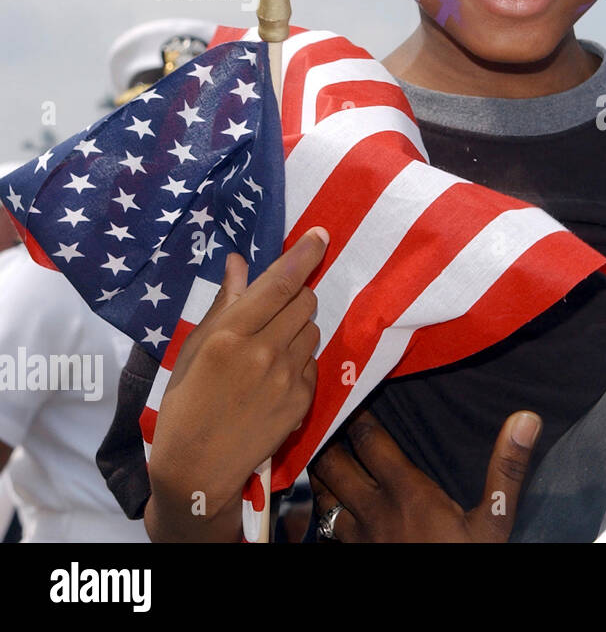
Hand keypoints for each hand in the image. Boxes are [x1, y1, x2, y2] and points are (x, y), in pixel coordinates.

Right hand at [144, 227, 328, 541]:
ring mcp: (288, 378)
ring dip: (297, 329)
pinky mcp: (303, 400)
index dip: (303, 255)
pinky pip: (312, 363)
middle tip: (273, 311)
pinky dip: (298, 361)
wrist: (198, 470)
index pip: (279, 284)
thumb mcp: (194, 351)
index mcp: (230, 336)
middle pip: (304, 301)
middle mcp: (264, 352)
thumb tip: (239, 263)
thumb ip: (225, 305)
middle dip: (294, 296)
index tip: (320, 234)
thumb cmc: (185, 406)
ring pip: (311, 330)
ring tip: (267, 351)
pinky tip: (272, 379)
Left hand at [309, 409, 539, 542]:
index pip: (370, 441)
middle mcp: (373, 509)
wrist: (439, 615)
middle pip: (335, 463)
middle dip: (328, 437)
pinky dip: (323, 505)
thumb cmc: (466, 561)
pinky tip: (330, 500)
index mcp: (406, 491)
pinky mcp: (354, 554)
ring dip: (321, 469)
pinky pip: (327, 524)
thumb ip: (506, 470)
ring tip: (322, 448)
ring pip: (324, 493)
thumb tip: (524, 419)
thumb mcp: (495, 521)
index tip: (354, 392)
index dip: (359, 415)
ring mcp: (358, 535)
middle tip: (328, 415)